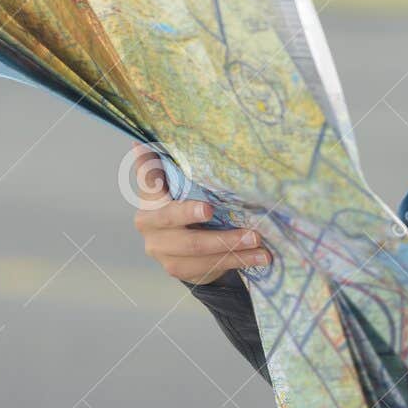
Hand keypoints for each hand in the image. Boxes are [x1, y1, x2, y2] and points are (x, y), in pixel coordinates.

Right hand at [129, 143, 270, 283]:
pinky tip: (259, 257)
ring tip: (257, 240)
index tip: (156, 155)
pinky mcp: (177, 268)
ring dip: (229, 244)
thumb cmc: (186, 202)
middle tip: (212, 209)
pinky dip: (237, 260)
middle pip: (170, 218)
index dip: (149, 168)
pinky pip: (209, 265)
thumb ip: (172, 166)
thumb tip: (148, 139)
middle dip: (191, 213)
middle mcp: (148, 223)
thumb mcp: (180, 184)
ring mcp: (160, 249)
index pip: (148, 179)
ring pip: (195, 248)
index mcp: (149, 196)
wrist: (182, 248)